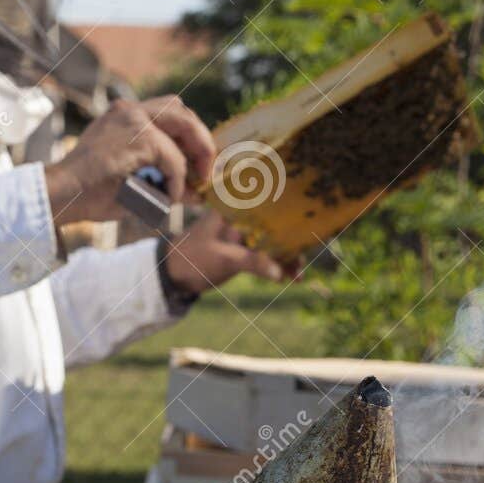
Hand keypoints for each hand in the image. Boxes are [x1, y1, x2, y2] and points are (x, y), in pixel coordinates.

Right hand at [44, 95, 214, 226]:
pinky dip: (177, 180)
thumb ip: (165, 179)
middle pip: (182, 111)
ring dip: (196, 156)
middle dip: (201, 141)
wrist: (62, 194)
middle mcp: (129, 110)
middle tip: (206, 172)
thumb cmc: (91, 193)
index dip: (190, 136)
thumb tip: (199, 193)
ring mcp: (134, 119)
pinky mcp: (139, 138)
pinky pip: (173, 159)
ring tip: (196, 184)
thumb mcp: (134, 180)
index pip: (169, 112)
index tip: (198, 163)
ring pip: (184, 127)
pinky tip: (169, 197)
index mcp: (124, 115)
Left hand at [163, 212, 301, 295]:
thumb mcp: (224, 259)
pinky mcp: (243, 251)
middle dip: (291, 243)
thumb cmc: (193, 258)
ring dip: (286, 259)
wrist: (173, 276)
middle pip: (275, 226)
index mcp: (234, 209)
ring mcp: (243, 236)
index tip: (310, 223)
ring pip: (273, 244)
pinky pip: (266, 257)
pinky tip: (291, 278)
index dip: (290, 212)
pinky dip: (278, 266)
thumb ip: (253, 263)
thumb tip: (281, 273)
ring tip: (299, 275)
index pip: (267, 204)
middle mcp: (241, 219)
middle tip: (304, 259)